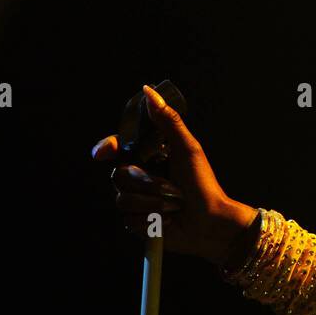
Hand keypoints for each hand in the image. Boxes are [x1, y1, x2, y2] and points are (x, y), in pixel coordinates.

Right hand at [91, 85, 257, 267]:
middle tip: (172, 188)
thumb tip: (148, 91)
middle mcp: (141, 177)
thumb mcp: (187, 148)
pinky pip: (128, 219)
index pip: (119, 147)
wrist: (211, 223)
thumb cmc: (203, 185)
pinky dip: (150, 220)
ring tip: (174, 205)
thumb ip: (167, 121)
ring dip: (152, 203)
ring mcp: (138, 200)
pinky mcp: (138, 222)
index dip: (108, 147)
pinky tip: (167, 220)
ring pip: (122, 199)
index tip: (104, 152)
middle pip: (118, 175)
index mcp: (150, 157)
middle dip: (146, 183)